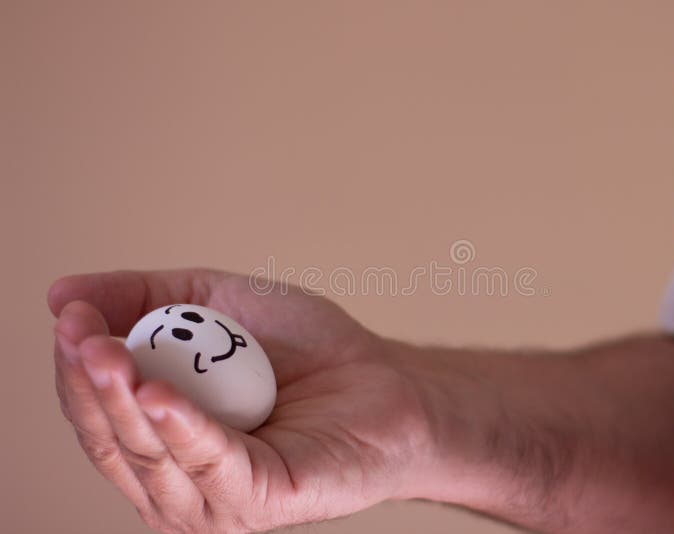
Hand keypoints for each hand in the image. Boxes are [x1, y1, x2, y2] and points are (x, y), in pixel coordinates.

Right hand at [49, 269, 431, 532]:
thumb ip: (143, 296)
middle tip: (80, 332)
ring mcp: (217, 497)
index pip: (96, 409)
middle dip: (90, 385)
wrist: (382, 377)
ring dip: (122, 405)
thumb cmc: (302, 349)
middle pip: (113, 440)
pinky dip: (183, 430)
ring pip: (152, 458)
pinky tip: (158, 393)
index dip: (76, 363)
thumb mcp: (213, 302)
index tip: (69, 313)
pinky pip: (214, 466)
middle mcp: (178, 478)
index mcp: (160, 437)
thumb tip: (60, 294)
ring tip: (108, 355)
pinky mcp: (262, 500)